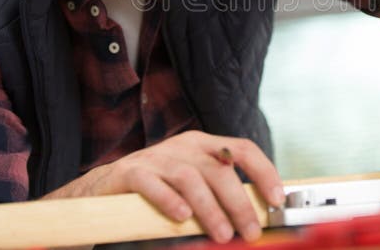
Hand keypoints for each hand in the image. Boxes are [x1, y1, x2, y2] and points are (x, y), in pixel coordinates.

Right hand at [47, 130, 284, 242]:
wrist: (102, 188)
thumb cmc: (158, 190)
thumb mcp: (193, 186)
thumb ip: (219, 195)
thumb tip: (255, 218)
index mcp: (203, 145)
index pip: (242, 149)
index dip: (264, 171)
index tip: (277, 199)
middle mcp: (183, 145)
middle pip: (219, 169)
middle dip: (239, 202)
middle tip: (249, 231)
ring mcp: (156, 157)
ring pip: (190, 178)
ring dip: (210, 209)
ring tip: (221, 235)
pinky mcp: (130, 172)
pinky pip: (152, 184)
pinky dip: (170, 200)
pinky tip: (181, 218)